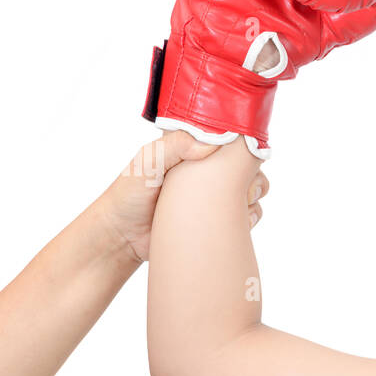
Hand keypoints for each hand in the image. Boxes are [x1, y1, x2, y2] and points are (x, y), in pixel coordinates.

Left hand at [100, 131, 269, 263]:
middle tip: (242, 184)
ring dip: (252, 195)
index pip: (229, 139)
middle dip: (252, 172)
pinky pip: (248, 216)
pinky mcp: (218, 220)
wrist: (123, 237)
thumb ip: (176, 146)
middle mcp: (209, 171)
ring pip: (252, 190)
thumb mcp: (147, 162)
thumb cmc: (129, 194)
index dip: (243, 143)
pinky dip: (249, 217)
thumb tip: (212, 144)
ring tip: (236, 204)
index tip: (245, 154)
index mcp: (193, 149)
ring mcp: (215, 197)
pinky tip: (234, 221)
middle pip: (248, 165)